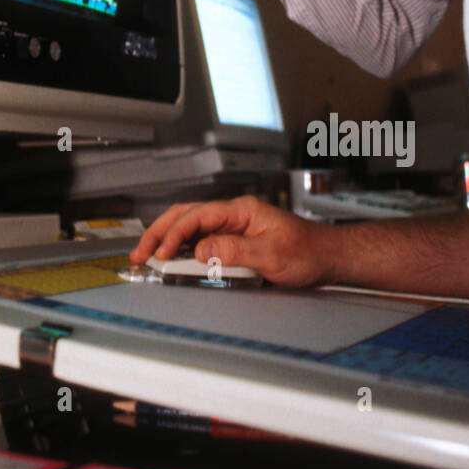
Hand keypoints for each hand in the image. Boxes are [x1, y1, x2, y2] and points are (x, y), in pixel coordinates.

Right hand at [129, 197, 337, 287]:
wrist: (328, 256)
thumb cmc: (307, 252)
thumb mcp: (272, 254)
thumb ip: (235, 250)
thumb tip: (202, 249)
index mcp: (241, 210)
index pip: (197, 216)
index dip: (175, 233)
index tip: (162, 253)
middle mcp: (234, 214)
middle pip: (186, 216)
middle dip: (159, 232)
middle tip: (139, 252)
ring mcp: (233, 226)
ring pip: (190, 227)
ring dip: (167, 239)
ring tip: (148, 255)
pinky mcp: (234, 240)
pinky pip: (202, 240)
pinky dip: (182, 248)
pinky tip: (172, 258)